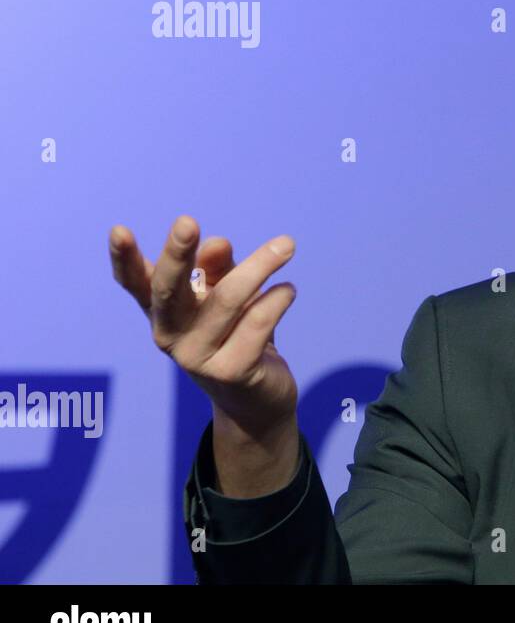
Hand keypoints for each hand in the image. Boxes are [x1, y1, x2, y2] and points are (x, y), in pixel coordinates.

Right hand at [109, 215, 300, 494]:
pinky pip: (257, 324)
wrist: (257, 400)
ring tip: (286, 246)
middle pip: (169, 291)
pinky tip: (288, 289)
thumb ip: (218, 270)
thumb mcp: (224, 298)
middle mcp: (171, 336)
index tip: (118, 230)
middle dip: (176, 255)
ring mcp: (198, 358)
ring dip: (259, 267)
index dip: (125, 260)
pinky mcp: (232, 372)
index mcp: (164, 313)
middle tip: (187, 221)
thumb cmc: (236, 335)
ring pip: (227, 300)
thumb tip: (216, 244)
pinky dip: (276, 300)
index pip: (137, 284)